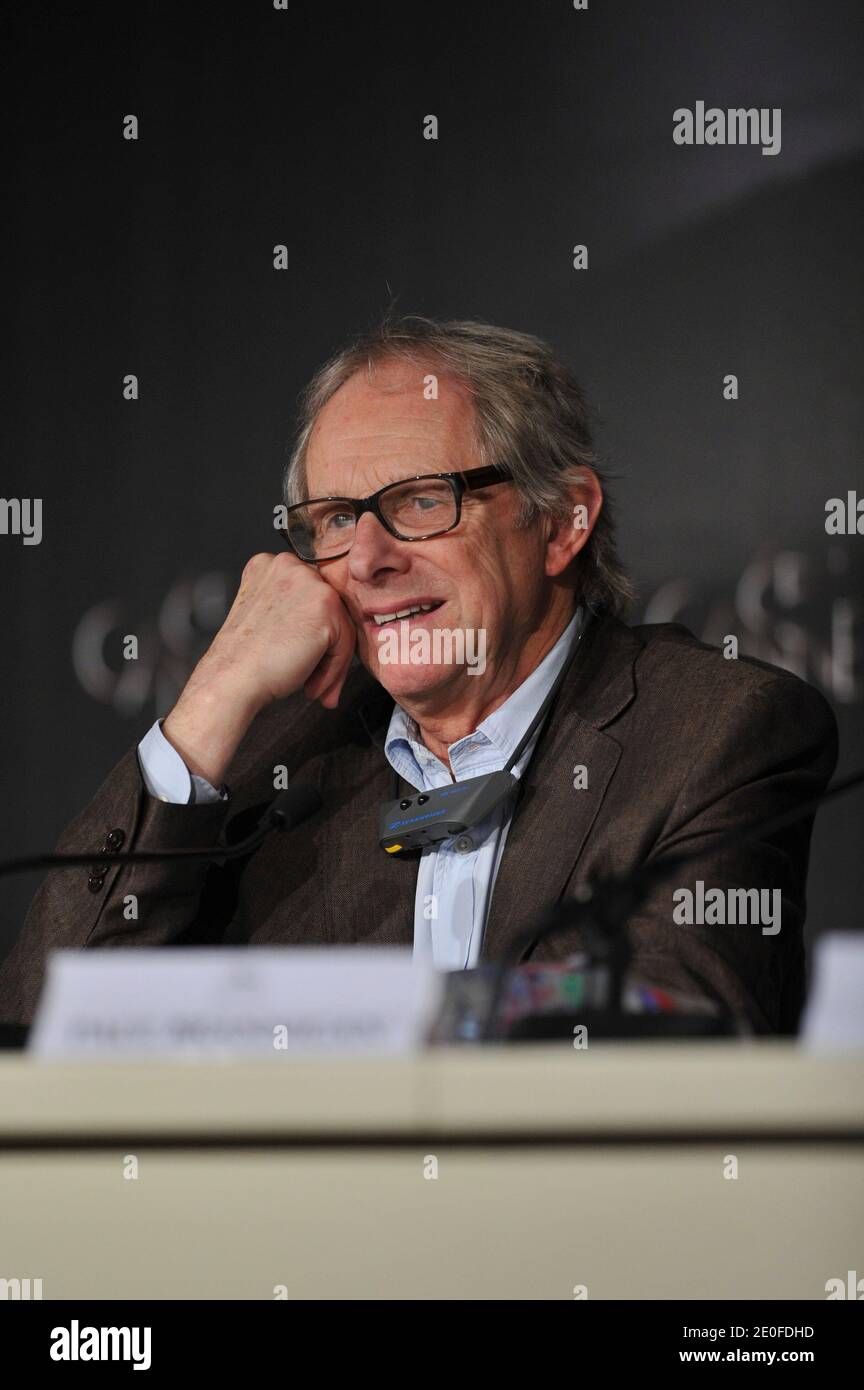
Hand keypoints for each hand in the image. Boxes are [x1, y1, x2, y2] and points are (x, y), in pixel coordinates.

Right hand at [161, 552, 355, 784]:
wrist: (232, 680)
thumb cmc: (244, 659)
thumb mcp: (265, 616)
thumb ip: (291, 608)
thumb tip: (324, 625)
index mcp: (268, 565)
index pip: (308, 596)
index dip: (311, 633)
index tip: (307, 659)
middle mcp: (288, 565)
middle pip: (328, 608)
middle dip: (326, 647)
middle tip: (313, 678)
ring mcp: (308, 581)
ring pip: (341, 626)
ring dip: (330, 662)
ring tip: (312, 685)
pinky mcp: (325, 603)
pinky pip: (346, 642)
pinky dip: (334, 670)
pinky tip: (311, 684)